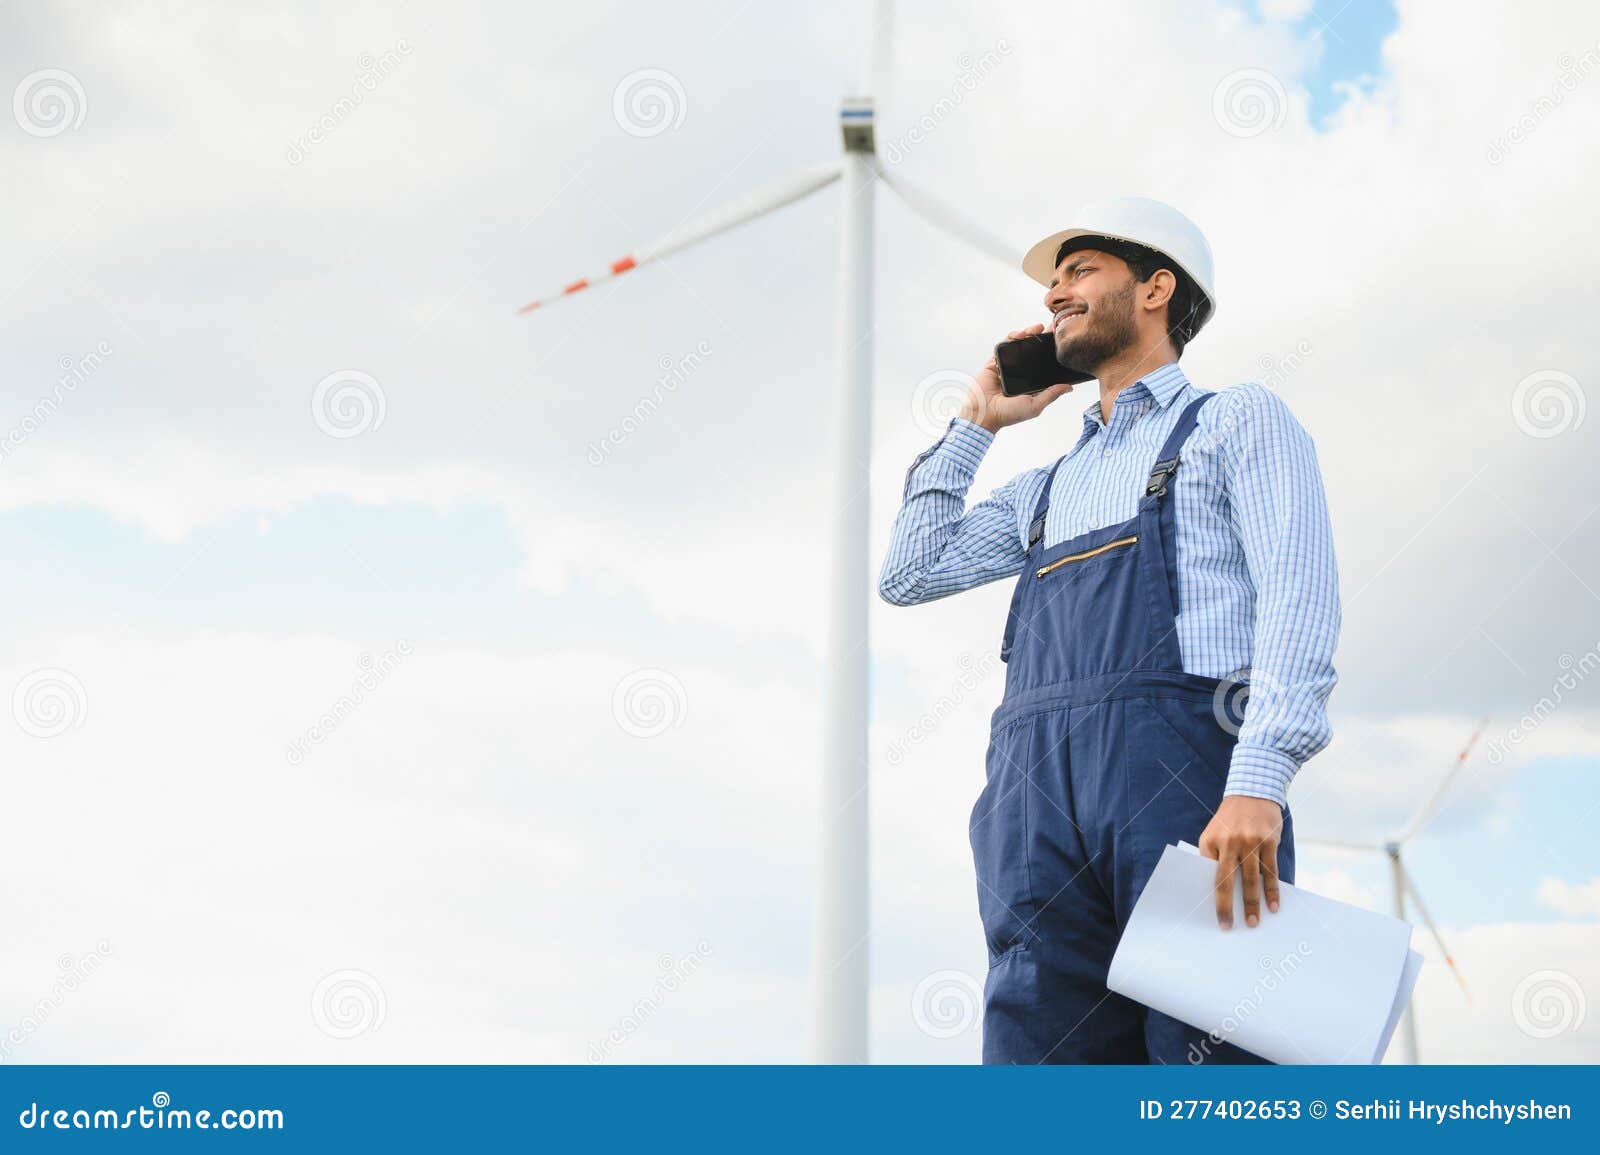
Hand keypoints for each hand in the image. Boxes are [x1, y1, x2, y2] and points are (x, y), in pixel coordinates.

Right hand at [961, 322, 1077, 433]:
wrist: (984, 413)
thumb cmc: (1008, 414)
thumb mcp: (1035, 405)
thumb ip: (1052, 394)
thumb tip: (1070, 387)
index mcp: (1031, 382)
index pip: (1044, 363)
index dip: (1052, 351)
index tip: (1060, 341)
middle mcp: (1020, 372)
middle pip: (1033, 350)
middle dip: (1042, 338)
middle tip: (1052, 328)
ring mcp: (1007, 365)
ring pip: (1020, 344)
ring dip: (1028, 333)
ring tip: (1037, 328)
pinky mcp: (995, 361)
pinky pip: (1005, 344)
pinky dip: (1013, 336)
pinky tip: (1021, 334)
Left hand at [1198, 796, 1283, 929]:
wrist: (1252, 792)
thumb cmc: (1229, 820)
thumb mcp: (1213, 833)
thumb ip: (1213, 857)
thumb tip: (1214, 890)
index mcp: (1210, 842)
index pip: (1208, 876)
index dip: (1210, 897)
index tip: (1213, 915)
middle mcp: (1229, 842)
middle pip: (1227, 881)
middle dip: (1228, 907)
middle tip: (1230, 926)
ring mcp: (1250, 842)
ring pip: (1251, 879)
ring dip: (1252, 903)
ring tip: (1254, 922)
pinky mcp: (1268, 842)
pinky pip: (1270, 871)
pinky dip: (1272, 891)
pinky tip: (1273, 905)